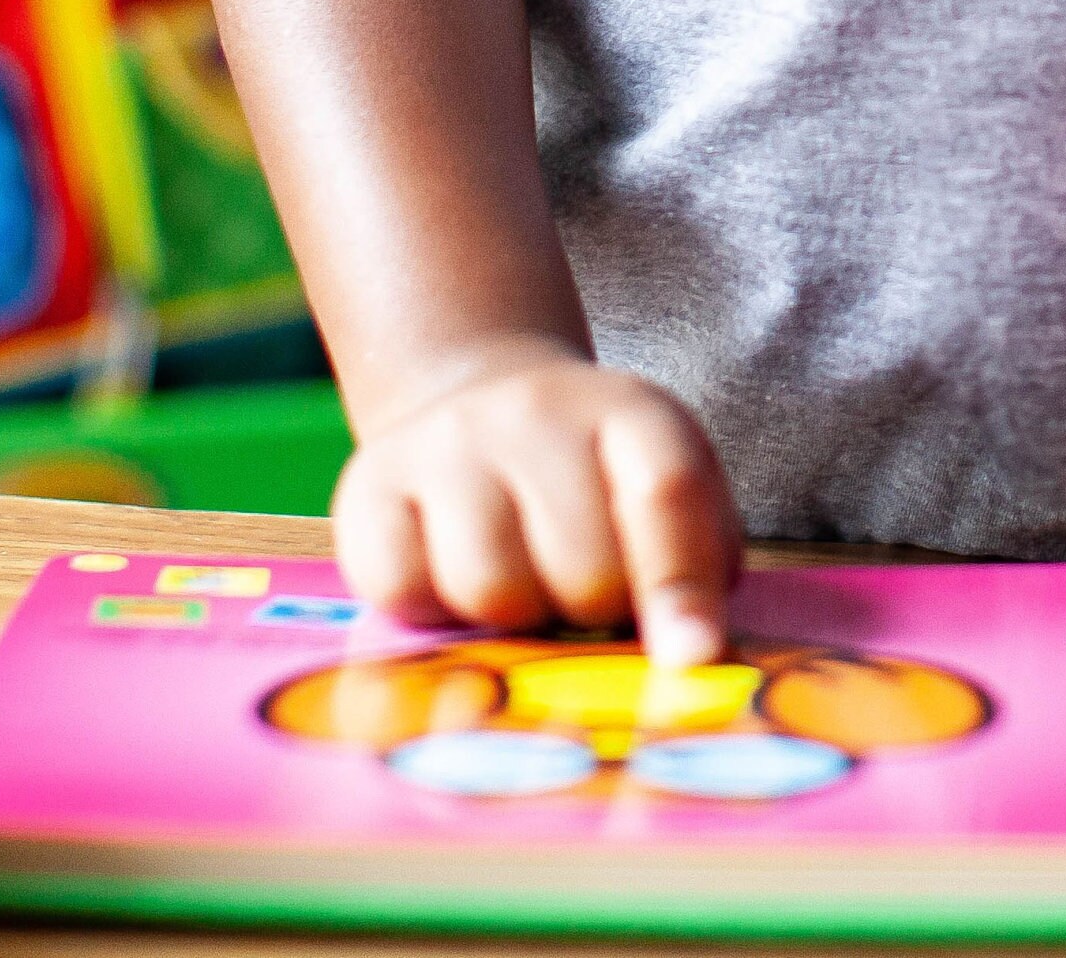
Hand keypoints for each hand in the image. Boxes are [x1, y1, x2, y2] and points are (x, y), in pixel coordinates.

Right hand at [331, 335, 741, 666]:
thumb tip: (688, 655)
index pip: (664, 492)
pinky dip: (435, 614)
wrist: (482, 406)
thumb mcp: (665, 492)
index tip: (690, 659)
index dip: (681, 583)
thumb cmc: (592, 480)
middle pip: (581, 563)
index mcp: (629, 410)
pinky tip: (454, 582)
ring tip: (524, 588)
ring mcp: (446, 442)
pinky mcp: (369, 485)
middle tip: (583, 597)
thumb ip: (696, 564)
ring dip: (516, 619)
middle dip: (593, 610)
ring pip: (491, 586)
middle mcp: (534, 411)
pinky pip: (404, 593)